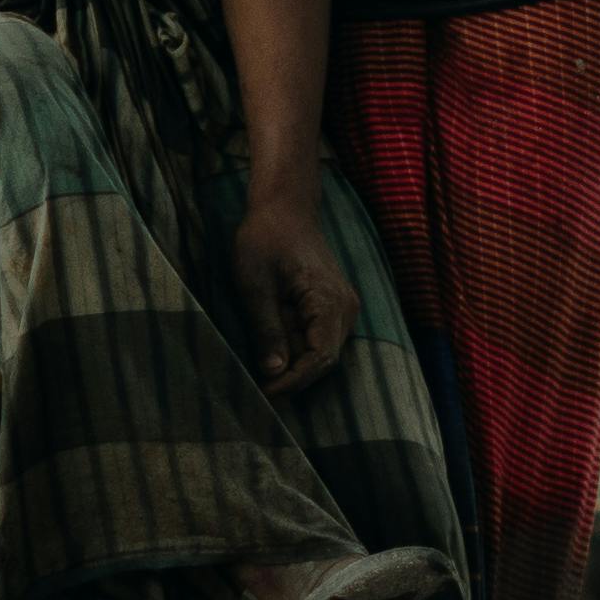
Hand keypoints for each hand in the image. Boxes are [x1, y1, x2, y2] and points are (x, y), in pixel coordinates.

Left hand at [227, 193, 357, 402]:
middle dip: (292, 375)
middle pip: (324, 360)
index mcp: (329, 301)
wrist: (284, 206)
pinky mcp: (333, 305)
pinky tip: (273, 342)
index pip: (320, 358)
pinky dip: (296, 345)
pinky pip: (318, 336)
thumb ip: (267, 329)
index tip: (264, 392)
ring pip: (321, 350)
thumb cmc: (265, 238)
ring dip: (292, 359)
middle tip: (257, 386)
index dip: (293, 381)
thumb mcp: (255, 284)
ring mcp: (342, 306)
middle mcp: (345, 308)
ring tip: (262, 361)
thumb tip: (273, 372)